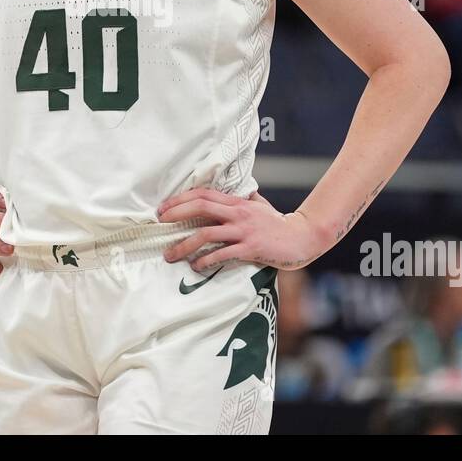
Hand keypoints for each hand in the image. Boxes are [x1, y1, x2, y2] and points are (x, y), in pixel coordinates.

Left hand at [156, 187, 326, 271]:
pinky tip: (196, 266)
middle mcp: (238, 213)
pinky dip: (206, 260)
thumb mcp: (258, 206)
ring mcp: (244, 231)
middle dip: (177, 215)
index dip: (181, 199)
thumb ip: (242, 200)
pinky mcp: (250, 248)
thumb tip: (229, 194)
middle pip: (201, 208)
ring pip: (207, 234)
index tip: (164, 208)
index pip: (204, 194)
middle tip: (160, 224)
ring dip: (185, 245)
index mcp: (237, 202)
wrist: (301, 237)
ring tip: (171, 255)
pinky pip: (223, 254)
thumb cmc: (277, 223)